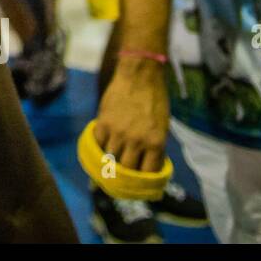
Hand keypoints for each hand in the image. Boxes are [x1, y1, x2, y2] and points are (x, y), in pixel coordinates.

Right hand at [94, 58, 170, 172]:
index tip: (139, 184)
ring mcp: (118, 132)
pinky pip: (98, 144)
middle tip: (121, 179)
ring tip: (108, 169)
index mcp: (155, 142)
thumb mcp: (162, 126)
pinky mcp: (103, 123)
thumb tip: (144, 163)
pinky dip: (99, 150)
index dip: (143, 181)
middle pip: (127, 169)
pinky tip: (100, 151)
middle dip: (125, 177)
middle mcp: (136, 141)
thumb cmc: (155, 100)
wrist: (139, 76)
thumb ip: (153, 145)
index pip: (148, 172)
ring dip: (109, 165)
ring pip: (110, 159)